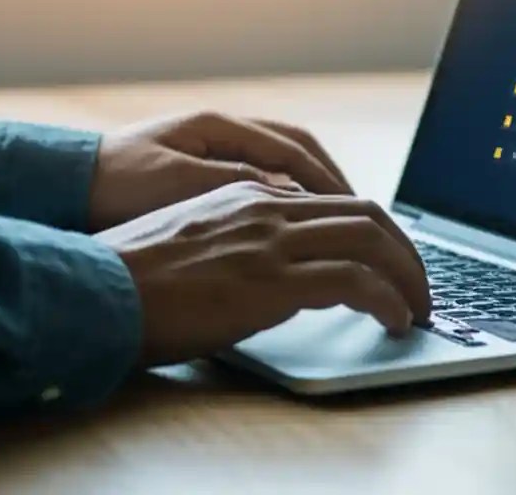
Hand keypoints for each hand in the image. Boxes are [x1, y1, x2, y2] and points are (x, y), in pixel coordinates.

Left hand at [88, 111, 351, 230]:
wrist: (56, 190)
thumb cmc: (111, 187)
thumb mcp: (178, 184)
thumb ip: (238, 185)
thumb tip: (294, 197)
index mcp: (217, 126)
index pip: (295, 149)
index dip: (331, 182)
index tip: (357, 212)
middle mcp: (219, 132)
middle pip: (298, 151)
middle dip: (334, 184)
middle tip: (362, 220)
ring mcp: (210, 151)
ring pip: (281, 167)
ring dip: (312, 194)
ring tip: (336, 228)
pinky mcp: (198, 177)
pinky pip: (258, 184)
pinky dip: (283, 203)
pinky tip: (291, 233)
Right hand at [95, 182, 428, 366]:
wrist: (95, 291)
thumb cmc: (130, 279)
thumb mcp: (191, 238)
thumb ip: (237, 238)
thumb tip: (268, 266)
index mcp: (249, 194)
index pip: (336, 203)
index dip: (376, 233)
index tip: (391, 261)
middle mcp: (268, 208)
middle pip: (367, 215)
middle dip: (406, 251)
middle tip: (420, 285)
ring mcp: (272, 242)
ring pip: (372, 242)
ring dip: (408, 277)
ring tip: (419, 308)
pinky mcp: (273, 281)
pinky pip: (356, 283)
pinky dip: (389, 300)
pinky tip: (396, 322)